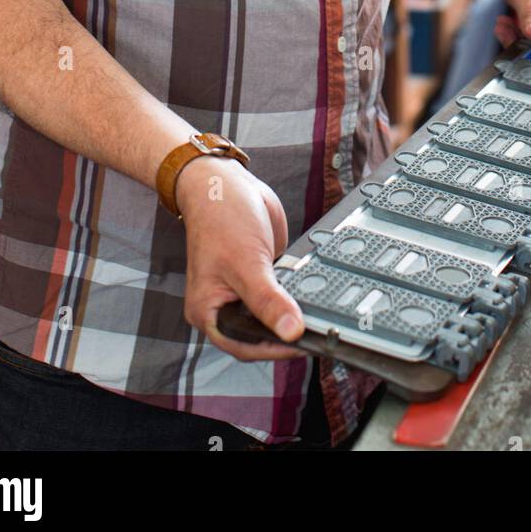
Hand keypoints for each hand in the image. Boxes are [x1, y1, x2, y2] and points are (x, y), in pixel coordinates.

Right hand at [176, 156, 305, 361]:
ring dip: (294, 315)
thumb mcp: (246, 262)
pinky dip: (296, 295)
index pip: (244, 345)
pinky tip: (314, 294)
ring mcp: (244, 291)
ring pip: (272, 315)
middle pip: (259, 334)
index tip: (305, 346)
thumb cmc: (220, 217)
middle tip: (320, 333)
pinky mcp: (261, 275)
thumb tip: (292, 331)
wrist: (226, 182)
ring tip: (321, 317)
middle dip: (287, 334)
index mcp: (208, 310)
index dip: (274, 350)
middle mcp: (224, 305)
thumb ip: (268, 301)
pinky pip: (281, 294)